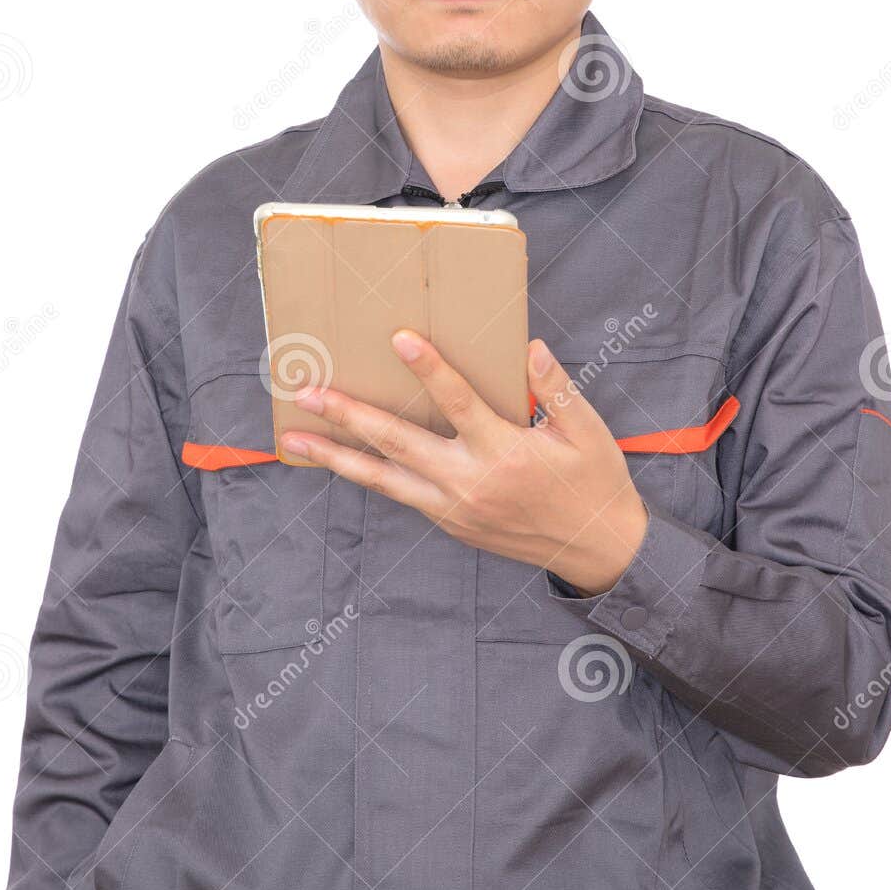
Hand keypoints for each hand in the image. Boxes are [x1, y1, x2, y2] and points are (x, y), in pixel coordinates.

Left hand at [279, 330, 648, 595]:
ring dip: (336, 456)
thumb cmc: (596, 483)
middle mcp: (470, 482)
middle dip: (349, 416)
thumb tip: (530, 349)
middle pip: (397, 443)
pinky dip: (366, 476)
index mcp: (505, 453)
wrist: (597, 550)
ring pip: (383, 478)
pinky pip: (399, 494)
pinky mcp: (449, 522)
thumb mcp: (588, 432)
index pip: (458, 403)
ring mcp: (454, 507)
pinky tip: (341, 461)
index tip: (401, 338)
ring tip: (294, 440)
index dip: (429, 369)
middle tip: (310, 392)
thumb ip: (557, 390)